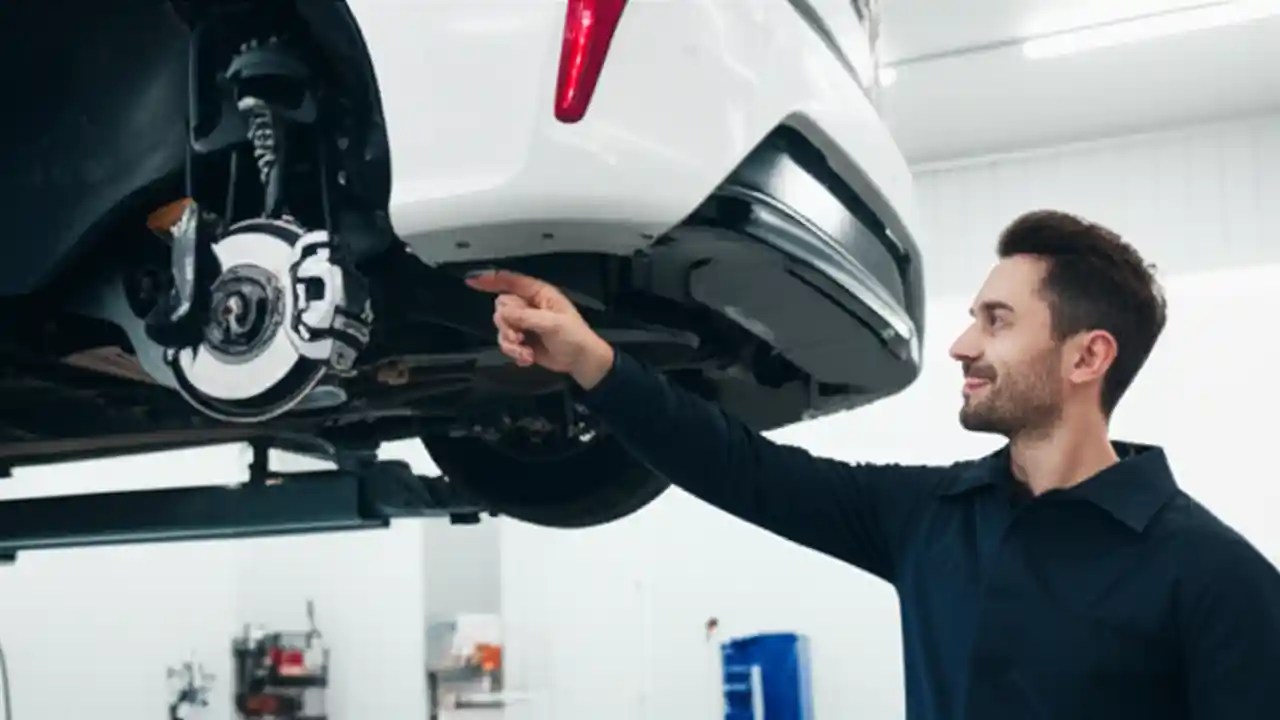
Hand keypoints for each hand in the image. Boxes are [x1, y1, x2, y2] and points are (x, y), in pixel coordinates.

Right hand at [464, 269, 615, 389]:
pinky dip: (515, 352)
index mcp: (539, 294)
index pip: (511, 281)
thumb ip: (525, 316)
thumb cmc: (575, 337)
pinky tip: (528, 358)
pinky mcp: (524, 340)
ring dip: (511, 342)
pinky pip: (507, 343)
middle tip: (519, 337)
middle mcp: (529, 306)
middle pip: (501, 307)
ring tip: (525, 352)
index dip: (491, 279)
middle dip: (507, 325)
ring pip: (502, 327)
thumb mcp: (552, 323)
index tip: (472, 280)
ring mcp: (525, 323)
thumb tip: (501, 312)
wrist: (582, 362)